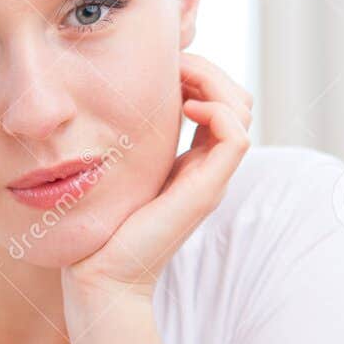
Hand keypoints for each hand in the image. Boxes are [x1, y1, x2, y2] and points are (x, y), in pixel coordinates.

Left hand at [64, 52, 251, 302]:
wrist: (101, 277)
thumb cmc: (100, 227)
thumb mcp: (116, 169)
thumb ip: (125, 141)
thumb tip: (110, 101)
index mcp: (191, 162)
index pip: (220, 102)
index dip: (199, 73)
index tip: (163, 65)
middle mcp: (207, 168)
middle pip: (238, 101)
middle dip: (209, 70)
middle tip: (172, 65)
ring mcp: (211, 179)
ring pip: (242, 111)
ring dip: (214, 82)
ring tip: (179, 80)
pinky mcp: (205, 190)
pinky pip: (237, 136)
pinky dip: (219, 110)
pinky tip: (185, 107)